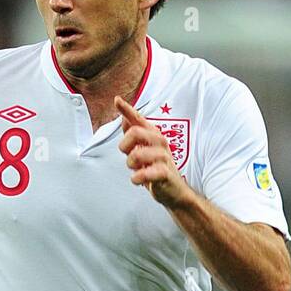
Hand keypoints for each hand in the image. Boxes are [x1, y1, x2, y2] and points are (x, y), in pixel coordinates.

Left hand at [115, 96, 190, 211]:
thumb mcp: (144, 149)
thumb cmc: (156, 169)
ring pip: (136, 155)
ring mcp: (163, 156)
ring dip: (131, 166)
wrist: (173, 191)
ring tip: (137, 170)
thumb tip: (124, 117)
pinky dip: (136, 179)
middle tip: (130, 157)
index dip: (126, 109)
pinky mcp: (164, 172)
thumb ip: (134, 134)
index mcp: (153, 134)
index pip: (138, 119)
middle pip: (134, 133)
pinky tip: (139, 181)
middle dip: (125, 147)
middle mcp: (159, 141)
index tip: (116, 100)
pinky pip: (144, 173)